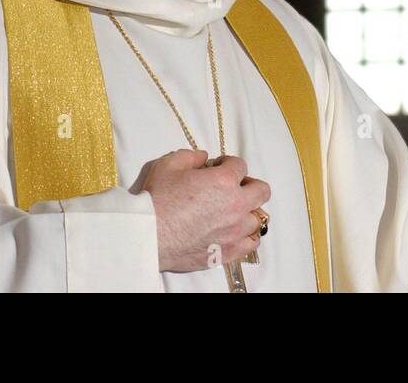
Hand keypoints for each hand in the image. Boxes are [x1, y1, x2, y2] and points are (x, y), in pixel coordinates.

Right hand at [136, 150, 270, 272]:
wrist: (145, 235)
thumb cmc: (155, 199)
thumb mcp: (169, 164)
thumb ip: (191, 156)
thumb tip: (203, 157)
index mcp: (224, 181)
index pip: (240, 165)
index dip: (228, 163)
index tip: (218, 168)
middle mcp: (235, 205)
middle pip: (261, 190)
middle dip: (248, 184)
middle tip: (232, 187)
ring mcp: (233, 231)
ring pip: (258, 218)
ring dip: (248, 211)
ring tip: (232, 211)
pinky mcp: (226, 252)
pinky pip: (250, 243)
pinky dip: (247, 236)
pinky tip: (236, 231)